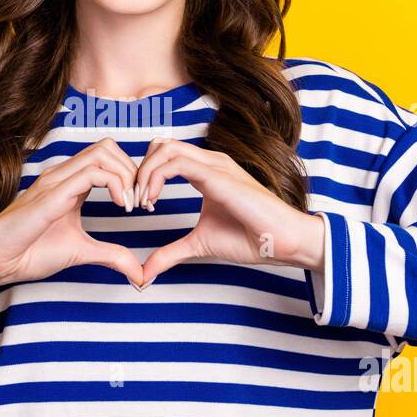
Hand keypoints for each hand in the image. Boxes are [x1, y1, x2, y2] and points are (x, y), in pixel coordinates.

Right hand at [0, 138, 143, 298]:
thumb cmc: (29, 253)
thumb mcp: (82, 252)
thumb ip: (111, 256)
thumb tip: (139, 274)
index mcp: (69, 183)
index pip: (107, 157)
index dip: (131, 175)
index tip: (140, 205)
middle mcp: (62, 175)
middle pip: (108, 146)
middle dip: (133, 170)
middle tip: (140, 202)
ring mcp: (56, 181)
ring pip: (102, 152)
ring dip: (127, 175)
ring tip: (131, 204)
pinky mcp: (52, 194)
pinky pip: (91, 173)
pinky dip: (116, 185)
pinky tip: (122, 206)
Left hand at [134, 138, 324, 286]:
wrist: (281, 242)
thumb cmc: (250, 239)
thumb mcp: (198, 245)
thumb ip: (171, 253)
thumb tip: (146, 273)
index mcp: (207, 171)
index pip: (165, 154)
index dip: (144, 175)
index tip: (140, 205)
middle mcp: (210, 161)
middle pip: (160, 144)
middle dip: (139, 170)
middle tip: (136, 201)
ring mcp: (215, 165)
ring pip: (165, 147)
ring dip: (144, 173)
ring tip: (143, 202)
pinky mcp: (217, 175)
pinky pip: (175, 163)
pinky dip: (155, 179)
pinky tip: (153, 202)